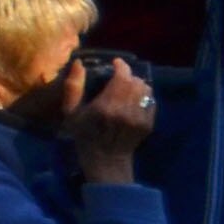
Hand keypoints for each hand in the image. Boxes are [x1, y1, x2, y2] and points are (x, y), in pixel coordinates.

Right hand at [68, 54, 157, 182]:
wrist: (106, 160)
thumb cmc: (84, 135)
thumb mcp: (71, 112)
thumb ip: (73, 86)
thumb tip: (79, 63)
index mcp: (107, 106)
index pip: (122, 77)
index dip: (121, 66)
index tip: (115, 63)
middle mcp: (126, 111)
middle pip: (136, 81)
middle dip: (128, 76)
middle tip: (119, 78)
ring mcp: (139, 118)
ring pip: (146, 90)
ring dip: (137, 85)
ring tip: (128, 89)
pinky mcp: (148, 124)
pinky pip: (151, 101)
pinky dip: (144, 97)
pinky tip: (134, 101)